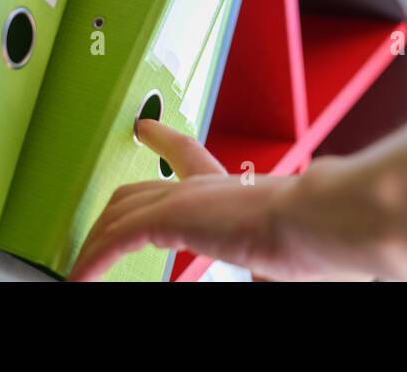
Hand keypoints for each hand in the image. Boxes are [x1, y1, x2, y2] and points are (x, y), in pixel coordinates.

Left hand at [69, 120, 351, 281]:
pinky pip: (116, 239)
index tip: (147, 129)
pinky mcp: (173, 217)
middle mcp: (208, 186)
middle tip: (95, 227)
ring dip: (96, 239)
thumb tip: (268, 273)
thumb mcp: (288, 252)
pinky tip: (80, 277)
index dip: (165, 142)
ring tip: (81, 266)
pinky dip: (93, 259)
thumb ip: (268, 259)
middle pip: (142, 187)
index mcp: (237, 189)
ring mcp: (188, 199)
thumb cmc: (323, 237)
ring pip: (122, 211)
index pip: (190, 156)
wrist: (326, 221)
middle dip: (114, 207)